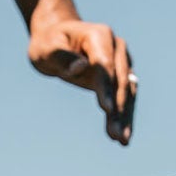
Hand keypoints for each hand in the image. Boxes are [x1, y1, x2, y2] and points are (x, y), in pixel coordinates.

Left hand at [28, 0, 135, 144]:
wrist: (56, 37)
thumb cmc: (48, 43)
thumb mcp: (48, 49)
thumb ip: (62, 57)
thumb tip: (80, 67)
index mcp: (99, 35)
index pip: (105, 65)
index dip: (106, 88)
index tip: (106, 109)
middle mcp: (116, 46)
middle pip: (120, 81)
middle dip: (118, 109)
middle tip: (115, 135)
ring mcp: (121, 60)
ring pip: (127, 92)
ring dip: (125, 116)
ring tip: (122, 140)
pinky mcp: (120, 74)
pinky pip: (125, 97)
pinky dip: (124, 116)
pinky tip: (122, 136)